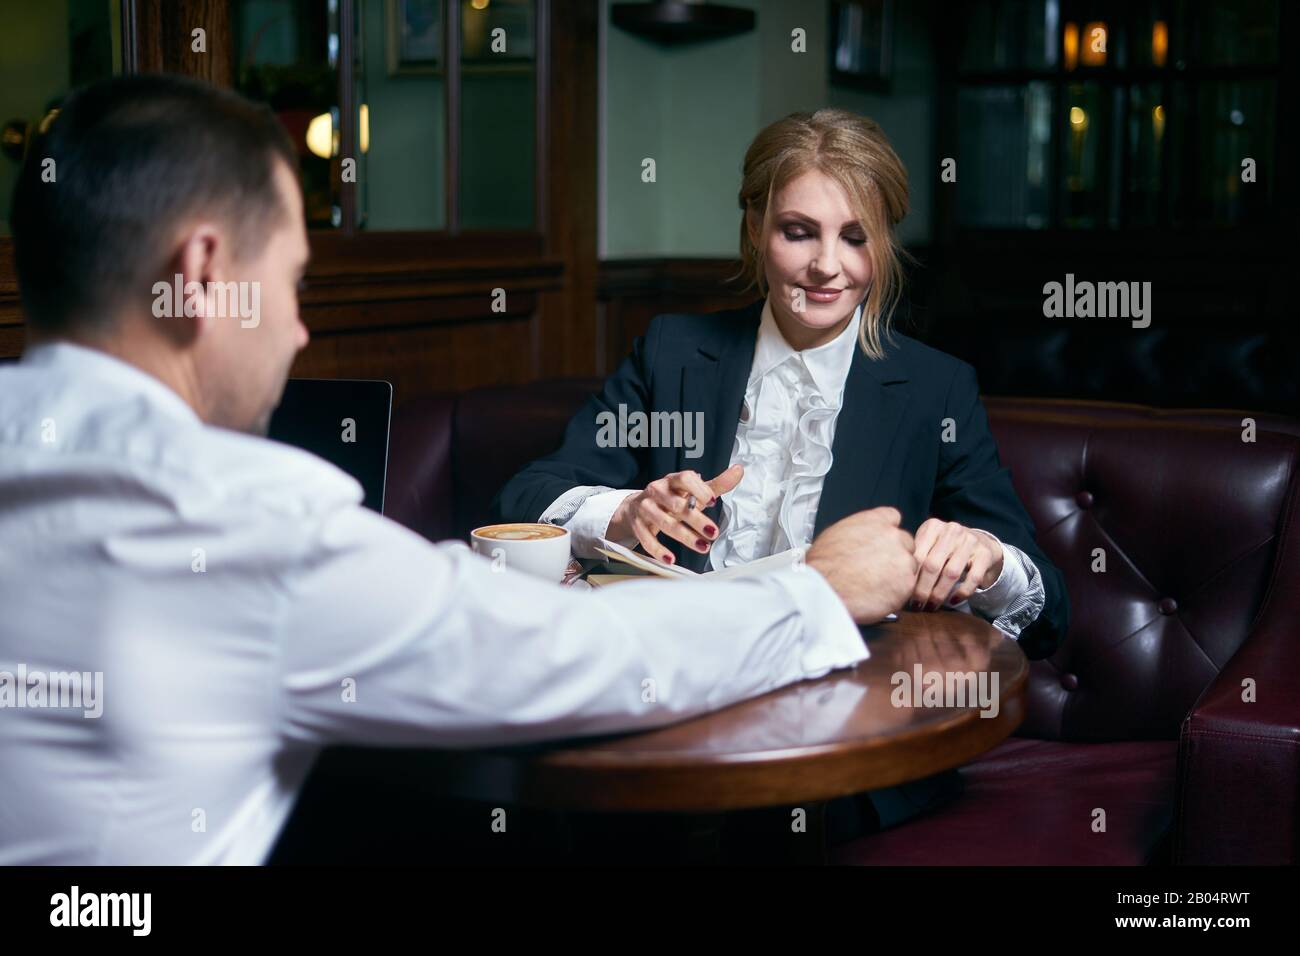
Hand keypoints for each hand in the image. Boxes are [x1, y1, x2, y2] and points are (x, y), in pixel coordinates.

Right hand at [607, 464, 743, 563]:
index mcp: (672, 480)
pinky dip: (658, 550)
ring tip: (702, 546)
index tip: (713, 500)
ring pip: (664, 522)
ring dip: (684, 536)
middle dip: (696, 520)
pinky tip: (671, 558)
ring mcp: (645, 508)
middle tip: (713, 532)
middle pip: (677, 505)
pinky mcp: (637, 525)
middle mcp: (657, 491)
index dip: (699, 489)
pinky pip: (646, 538)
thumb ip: (715, 484)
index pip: (685, 478)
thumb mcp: (691, 491)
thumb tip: (739, 471)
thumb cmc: (671, 499)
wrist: (636, 507)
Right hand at [806, 507, 917, 623]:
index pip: (893, 517)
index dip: (887, 532)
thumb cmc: (823, 566)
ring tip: (876, 586)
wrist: (824, 590)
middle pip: (906, 543)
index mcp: (874, 521)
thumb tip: (861, 537)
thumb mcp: (835, 534)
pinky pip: (907, 588)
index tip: (882, 543)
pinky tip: (878, 596)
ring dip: (898, 575)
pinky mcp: (907, 583)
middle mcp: (892, 536)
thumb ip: (858, 531)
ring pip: (909, 566)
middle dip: (896, 555)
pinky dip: (896, 594)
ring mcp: (902, 559)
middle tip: (879, 569)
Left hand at [911, 518, 1002, 610]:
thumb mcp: (930, 544)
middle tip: (917, 605)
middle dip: (923, 589)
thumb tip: (898, 581)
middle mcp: (952, 530)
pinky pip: (973, 578)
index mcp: (933, 526)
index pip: (917, 555)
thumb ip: (915, 556)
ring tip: (931, 606)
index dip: (910, 577)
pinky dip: (962, 592)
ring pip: (951, 573)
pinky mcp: (985, 554)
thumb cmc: (946, 547)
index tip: (905, 594)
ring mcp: (970, 541)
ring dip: (939, 594)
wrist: (981, 542)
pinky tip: (953, 601)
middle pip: (932, 565)